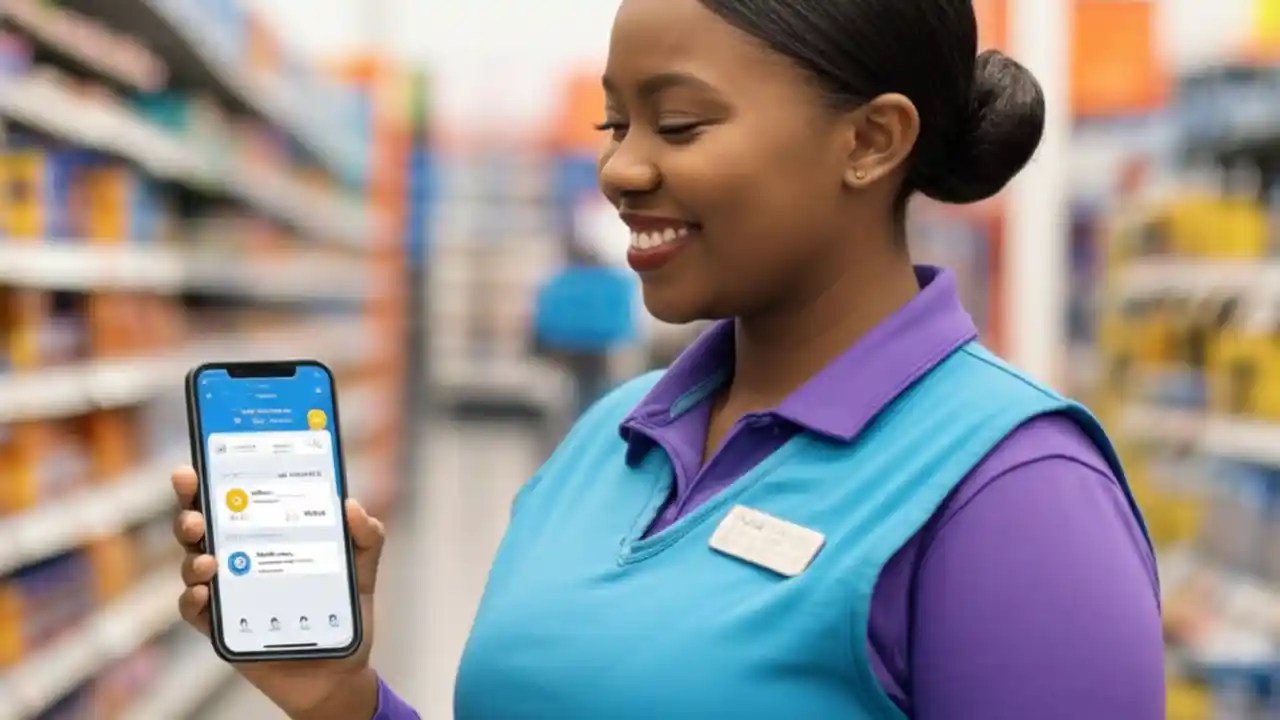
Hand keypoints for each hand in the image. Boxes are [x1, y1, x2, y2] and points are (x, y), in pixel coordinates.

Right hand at [172, 467, 385, 719]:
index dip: (207, 483)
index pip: (231, 500)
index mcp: (265, 533)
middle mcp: (239, 557)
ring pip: (192, 565)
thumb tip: (352, 506)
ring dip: (192, 558)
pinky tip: (206, 594)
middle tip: (196, 512)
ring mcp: (227, 592)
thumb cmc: (342, 609)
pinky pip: (195, 612)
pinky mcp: (222, 627)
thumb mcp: (362, 567)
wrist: (339, 668)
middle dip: (189, 512)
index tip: (195, 466)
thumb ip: (366, 535)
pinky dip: (193, 600)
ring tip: (210, 558)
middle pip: (200, 527)